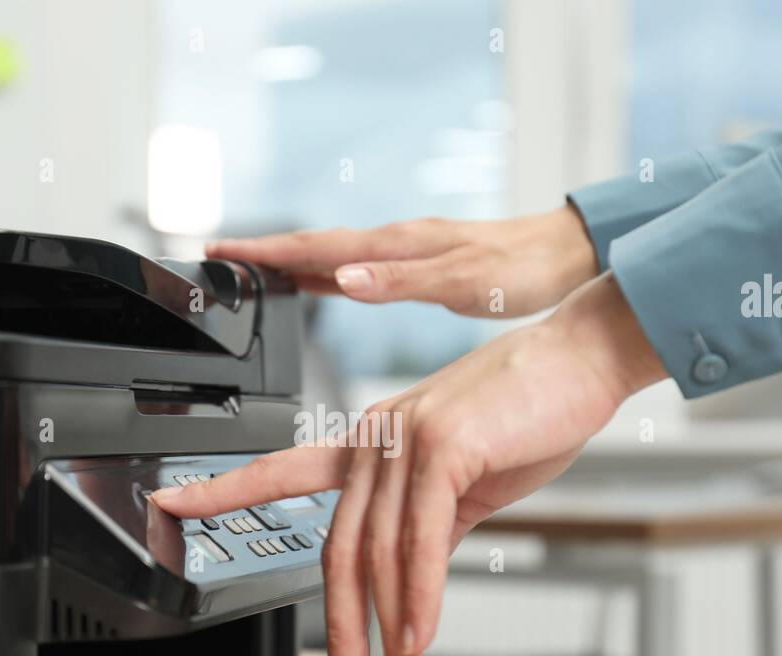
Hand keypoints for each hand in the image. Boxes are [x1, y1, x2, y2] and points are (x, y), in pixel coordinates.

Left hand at [152, 273, 665, 655]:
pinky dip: (419, 599)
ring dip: (387, 626)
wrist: (579, 363)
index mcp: (368, 441)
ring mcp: (402, 439)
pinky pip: (419, 541)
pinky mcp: (441, 447)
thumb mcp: (463, 481)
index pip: (282, 471)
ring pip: (375, 552)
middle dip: (341, 625)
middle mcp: (373, 438)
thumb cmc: (526, 413)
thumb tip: (411, 578)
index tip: (172, 503)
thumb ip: (429, 525)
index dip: (222, 489)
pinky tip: (421, 637)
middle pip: (336, 546)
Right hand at [206, 205, 597, 317]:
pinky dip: (324, 274)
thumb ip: (399, 283)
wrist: (562, 256)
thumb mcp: (460, 282)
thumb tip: (341, 281)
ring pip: (331, 256)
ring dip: (289, 263)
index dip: (264, 252)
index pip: (314, 247)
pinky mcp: (417, 265)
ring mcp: (403, 253)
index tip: (220, 251)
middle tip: (219, 260)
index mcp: (396, 247)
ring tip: (252, 272)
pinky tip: (317, 284)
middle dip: (263, 253)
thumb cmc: (520, 270)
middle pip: (313, 247)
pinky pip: (355, 267)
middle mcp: (394, 245)